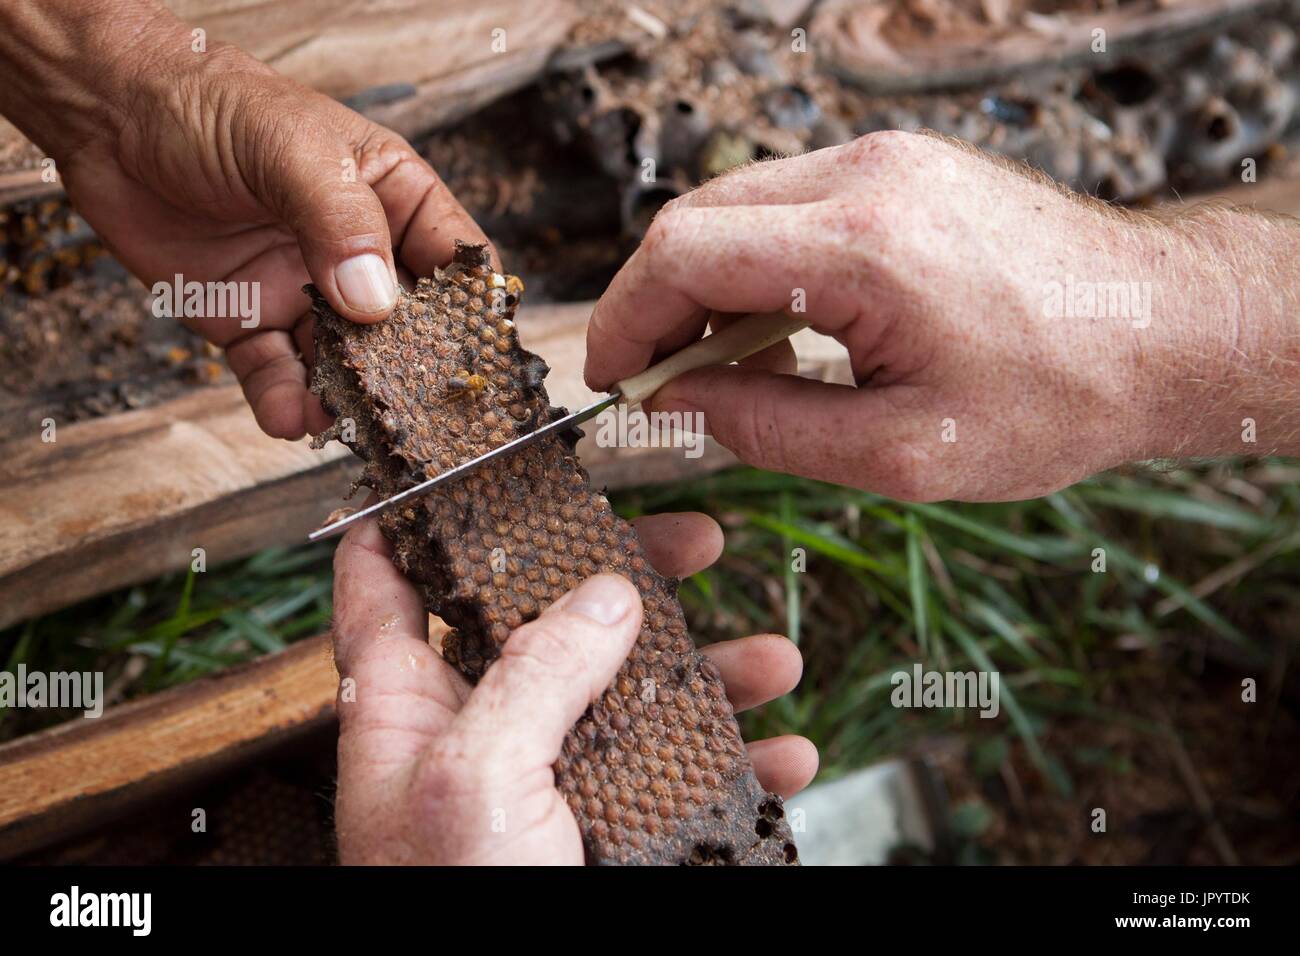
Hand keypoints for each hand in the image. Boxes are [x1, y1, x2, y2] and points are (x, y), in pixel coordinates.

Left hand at [3, 5, 485, 440]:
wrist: (110, 116)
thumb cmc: (213, 106)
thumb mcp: (292, 148)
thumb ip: (340, 222)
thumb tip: (374, 303)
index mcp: (393, 200)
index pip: (455, 260)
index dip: (472, 309)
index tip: (478, 358)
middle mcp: (358, 253)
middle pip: (407, 327)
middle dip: (413, 371)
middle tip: (418, 412)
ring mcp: (306, 292)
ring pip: (345, 362)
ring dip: (349, 397)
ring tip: (348, 422)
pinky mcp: (251, 321)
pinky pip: (277, 374)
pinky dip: (285, 401)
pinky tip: (291, 416)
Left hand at [331, 512, 816, 864]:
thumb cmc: (455, 909)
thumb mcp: (477, 776)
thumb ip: (539, 672)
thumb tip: (606, 594)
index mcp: (409, 703)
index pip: (385, 580)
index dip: (413, 511)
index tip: (461, 458)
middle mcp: (476, 728)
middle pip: (549, 616)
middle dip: (628, 574)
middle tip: (698, 539)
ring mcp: (544, 780)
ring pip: (632, 695)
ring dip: (713, 673)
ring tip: (774, 658)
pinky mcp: (601, 828)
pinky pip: (677, 777)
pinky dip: (736, 761)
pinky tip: (783, 753)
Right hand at [585, 131, 1299, 500]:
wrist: (1166, 333)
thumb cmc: (1057, 398)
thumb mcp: (901, 451)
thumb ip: (767, 426)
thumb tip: (677, 403)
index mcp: (861, 245)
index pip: (683, 252)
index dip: (625, 317)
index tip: (612, 377)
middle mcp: (866, 175)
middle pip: (698, 217)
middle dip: (656, 303)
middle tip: (655, 382)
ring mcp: (887, 160)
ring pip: (739, 206)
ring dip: (707, 284)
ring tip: (717, 366)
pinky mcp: (903, 168)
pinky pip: (791, 205)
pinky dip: (758, 264)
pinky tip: (778, 328)